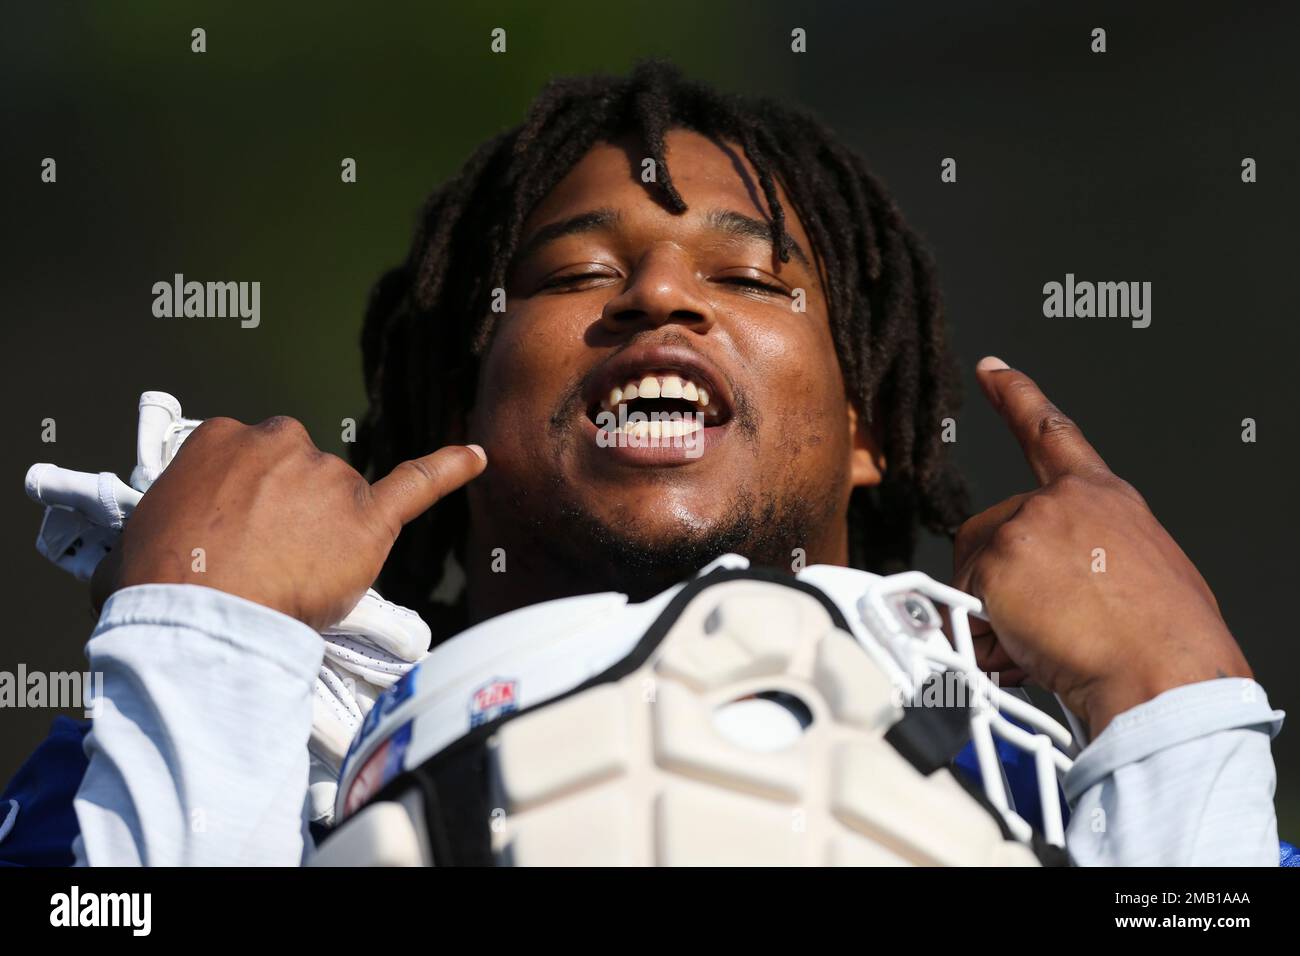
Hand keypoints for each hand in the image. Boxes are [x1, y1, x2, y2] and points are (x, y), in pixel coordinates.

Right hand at [102, 415, 485, 630]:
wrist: (201, 618)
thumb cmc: (160, 582)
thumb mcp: (140, 535)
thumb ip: (171, 522)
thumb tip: (165, 547)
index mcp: (224, 438)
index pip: (251, 456)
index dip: (249, 500)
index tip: (240, 530)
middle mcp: (282, 443)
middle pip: (301, 469)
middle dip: (292, 507)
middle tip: (270, 557)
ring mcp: (328, 477)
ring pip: (343, 497)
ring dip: (330, 530)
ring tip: (297, 578)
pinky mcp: (368, 517)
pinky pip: (418, 485)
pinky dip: (450, 471)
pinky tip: (476, 458)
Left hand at [951, 357, 1250, 737]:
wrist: (1166, 676)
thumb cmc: (1165, 644)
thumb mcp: (1139, 575)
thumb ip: (1086, 558)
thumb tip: (1049, 590)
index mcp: (1105, 499)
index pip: (1053, 433)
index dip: (1017, 397)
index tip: (991, 369)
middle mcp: (1061, 502)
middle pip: (990, 534)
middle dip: (996, 584)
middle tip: (1036, 629)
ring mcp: (1026, 524)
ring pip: (972, 571)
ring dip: (988, 613)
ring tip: (1044, 642)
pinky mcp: (998, 557)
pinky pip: (961, 603)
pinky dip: (980, 635)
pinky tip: (1023, 651)